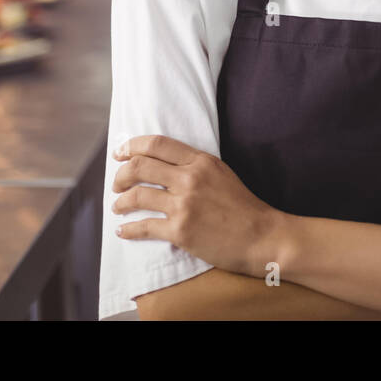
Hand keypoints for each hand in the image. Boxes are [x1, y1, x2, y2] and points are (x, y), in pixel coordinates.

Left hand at [112, 134, 284, 277]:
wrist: (262, 237)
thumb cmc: (244, 208)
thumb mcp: (222, 174)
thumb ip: (196, 167)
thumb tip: (165, 166)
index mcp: (201, 161)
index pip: (157, 144)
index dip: (132, 146)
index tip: (120, 153)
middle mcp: (190, 178)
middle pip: (140, 166)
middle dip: (121, 175)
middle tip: (117, 184)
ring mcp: (184, 205)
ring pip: (137, 196)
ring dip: (121, 202)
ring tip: (118, 207)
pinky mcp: (181, 231)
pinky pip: (144, 227)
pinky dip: (128, 230)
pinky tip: (123, 231)